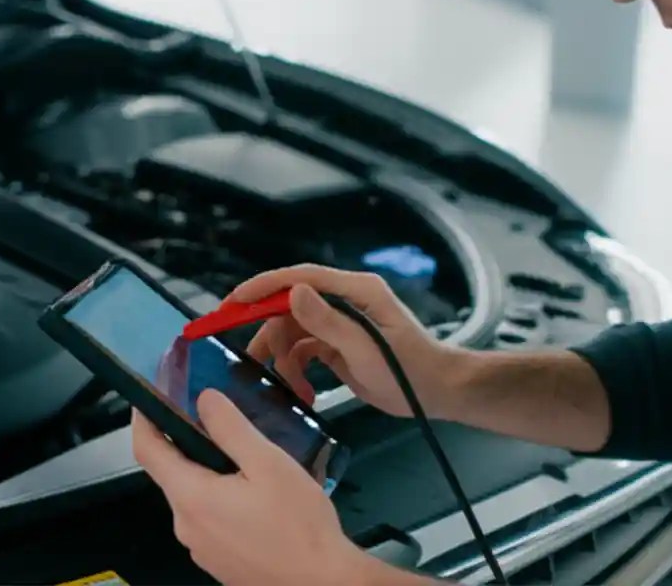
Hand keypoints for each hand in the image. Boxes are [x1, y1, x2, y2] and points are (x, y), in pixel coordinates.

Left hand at [131, 390, 391, 585]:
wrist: (322, 584)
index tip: (150, 395)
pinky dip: (219, 499)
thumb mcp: (268, 464)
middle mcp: (185, 525)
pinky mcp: (217, 561)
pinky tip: (252, 495)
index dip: (143, 418)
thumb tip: (204, 399)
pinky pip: (208, 519)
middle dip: (185, 444)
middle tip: (214, 419)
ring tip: (243, 456)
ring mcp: (200, 548)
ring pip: (193, 497)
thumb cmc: (298, 524)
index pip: (146, 450)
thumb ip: (231, 428)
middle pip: (171, 473)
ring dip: (207, 473)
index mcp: (190, 497)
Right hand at [225, 264, 464, 418]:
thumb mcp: (365, 348)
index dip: (264, 286)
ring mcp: (339, 323)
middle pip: (290, 308)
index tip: (234, 301)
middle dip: (269, 334)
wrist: (437, 393)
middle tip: (249, 360)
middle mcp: (343, 301)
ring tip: (292, 389)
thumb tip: (293, 293)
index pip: (301, 277)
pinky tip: (303, 392)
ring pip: (292, 333)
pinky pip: (302, 350)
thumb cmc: (409, 370)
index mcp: (355, 290)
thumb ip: (328, 321)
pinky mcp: (336, 344)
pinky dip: (296, 370)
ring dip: (284, 361)